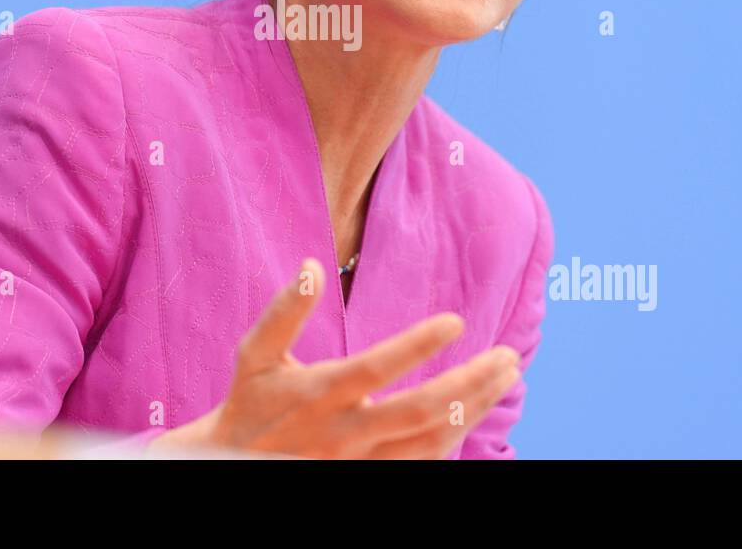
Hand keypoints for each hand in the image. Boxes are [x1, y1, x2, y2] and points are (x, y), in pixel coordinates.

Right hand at [146, 257, 521, 458]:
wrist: (232, 465)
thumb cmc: (250, 401)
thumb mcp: (255, 353)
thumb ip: (284, 311)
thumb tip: (311, 264)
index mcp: (319, 393)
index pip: (375, 368)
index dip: (416, 346)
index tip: (456, 321)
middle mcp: (345, 432)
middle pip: (420, 413)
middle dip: (470, 385)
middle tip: (508, 356)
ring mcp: (360, 462)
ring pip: (431, 442)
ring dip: (475, 410)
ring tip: (505, 376)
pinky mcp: (368, 478)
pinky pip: (423, 464)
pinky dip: (454, 438)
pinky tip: (475, 410)